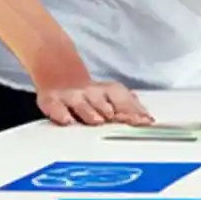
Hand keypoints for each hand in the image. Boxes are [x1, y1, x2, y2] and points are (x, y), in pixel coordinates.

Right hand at [28, 41, 152, 126]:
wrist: (60, 77)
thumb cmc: (91, 95)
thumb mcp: (112, 97)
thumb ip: (129, 107)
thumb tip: (149, 119)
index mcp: (109, 91)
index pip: (123, 100)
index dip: (135, 111)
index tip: (145, 121)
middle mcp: (91, 92)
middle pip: (103, 101)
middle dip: (114, 112)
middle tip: (124, 121)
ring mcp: (71, 96)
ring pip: (81, 104)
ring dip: (90, 112)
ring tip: (98, 121)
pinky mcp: (51, 100)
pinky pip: (55, 107)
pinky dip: (60, 114)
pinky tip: (67, 121)